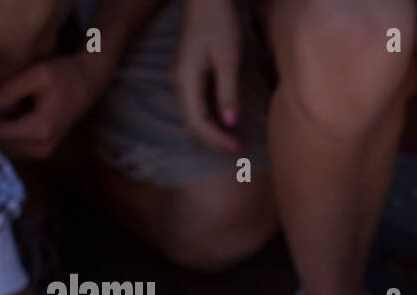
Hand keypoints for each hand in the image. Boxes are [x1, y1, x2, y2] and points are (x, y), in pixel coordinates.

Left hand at [0, 55, 103, 159]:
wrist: (88, 84)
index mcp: (40, 129)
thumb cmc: (64, 75)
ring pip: (4, 148)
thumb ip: (10, 90)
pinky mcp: (40, 150)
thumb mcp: (37, 75)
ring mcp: (42, 151)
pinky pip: (12, 147)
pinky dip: (1, 135)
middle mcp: (41, 147)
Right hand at [172, 0, 244, 152]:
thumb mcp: (229, 58)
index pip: (197, 123)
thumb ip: (228, 92)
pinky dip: (210, 118)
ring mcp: (180, 77)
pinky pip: (196, 104)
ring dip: (212, 131)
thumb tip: (230, 123)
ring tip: (234, 140)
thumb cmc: (219, 22)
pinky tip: (226, 121)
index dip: (217, 140)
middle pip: (192, 123)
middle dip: (214, 140)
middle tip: (238, 149)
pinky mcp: (188, 73)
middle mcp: (177, 82)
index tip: (239, 148)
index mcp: (185, 80)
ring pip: (193, 115)